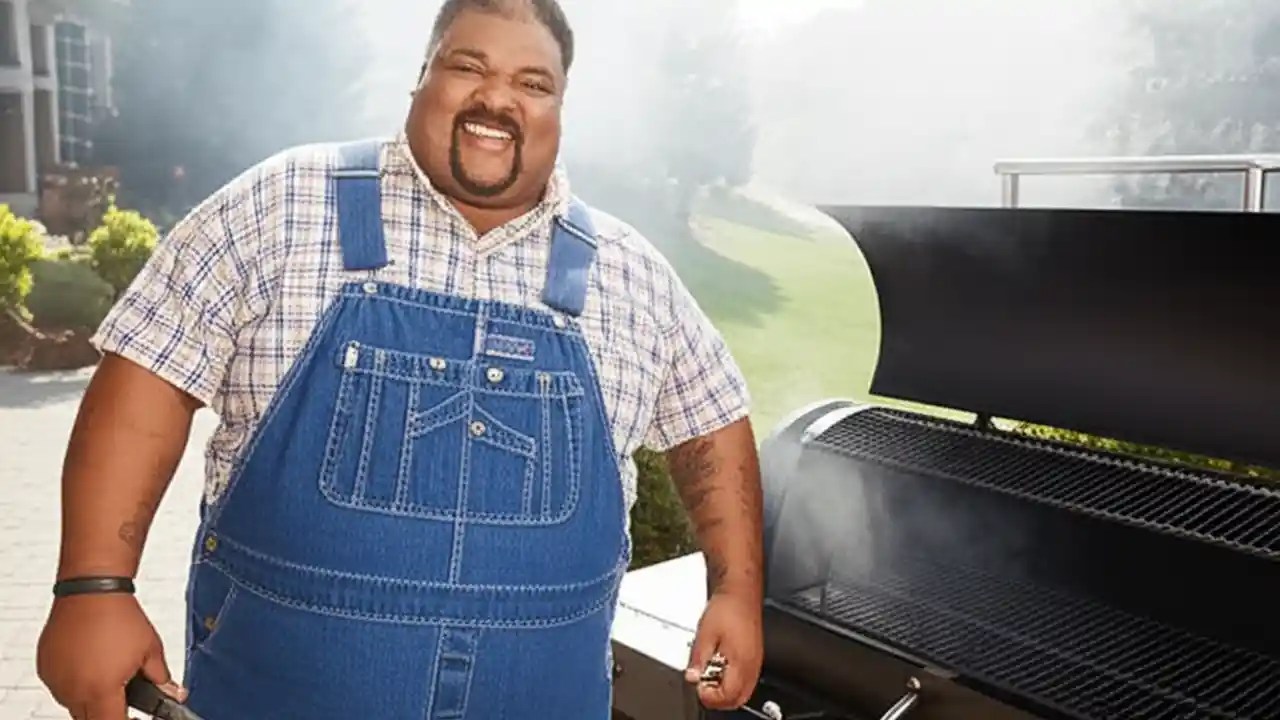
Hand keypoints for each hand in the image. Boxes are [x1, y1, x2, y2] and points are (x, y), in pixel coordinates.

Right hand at [37, 593, 185, 719]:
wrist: (92, 591)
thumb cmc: (118, 616)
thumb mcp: (150, 649)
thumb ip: (161, 678)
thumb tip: (173, 692)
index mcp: (101, 690)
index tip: (133, 718)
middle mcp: (74, 689)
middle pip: (90, 718)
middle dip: (108, 711)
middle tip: (122, 698)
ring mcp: (57, 680)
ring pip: (73, 704)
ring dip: (90, 698)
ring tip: (106, 674)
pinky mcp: (46, 668)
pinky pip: (61, 687)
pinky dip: (74, 683)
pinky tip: (89, 665)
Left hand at [683, 590, 763, 709]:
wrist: (740, 592)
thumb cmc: (727, 607)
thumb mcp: (705, 634)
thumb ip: (698, 659)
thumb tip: (693, 677)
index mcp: (741, 662)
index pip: (728, 696)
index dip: (710, 696)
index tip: (699, 686)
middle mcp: (752, 665)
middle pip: (738, 699)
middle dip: (719, 699)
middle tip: (703, 687)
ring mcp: (756, 661)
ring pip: (744, 692)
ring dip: (726, 692)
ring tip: (711, 678)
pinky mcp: (755, 656)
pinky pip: (747, 680)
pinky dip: (734, 682)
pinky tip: (721, 670)